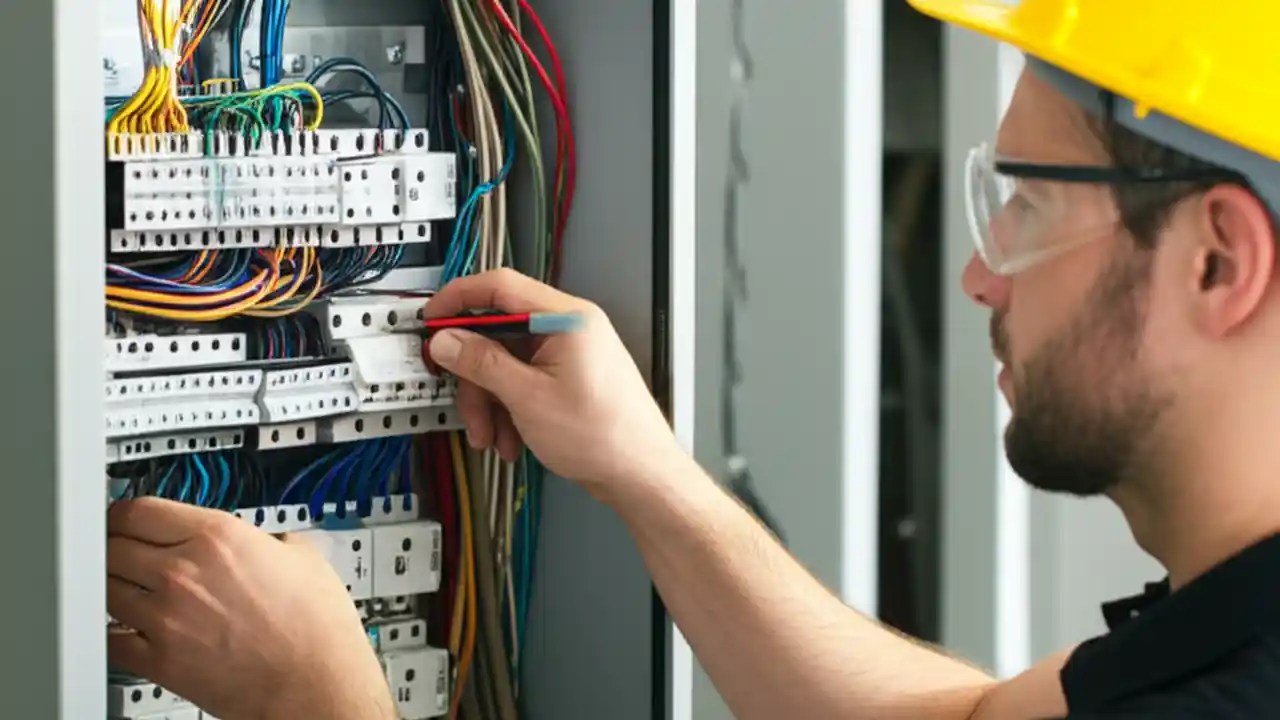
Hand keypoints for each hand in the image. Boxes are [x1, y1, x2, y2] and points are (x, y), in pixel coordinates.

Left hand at [107, 498, 394, 719]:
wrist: (315, 682)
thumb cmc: (317, 627)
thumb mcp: (303, 556)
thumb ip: (268, 539)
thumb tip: (262, 541)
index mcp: (218, 537)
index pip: (139, 511)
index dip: (125, 513)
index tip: (126, 519)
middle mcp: (183, 573)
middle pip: (113, 545)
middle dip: (114, 545)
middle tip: (121, 549)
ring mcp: (165, 618)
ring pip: (104, 588)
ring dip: (111, 585)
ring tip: (124, 587)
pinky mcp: (158, 661)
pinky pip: (109, 639)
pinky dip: (110, 631)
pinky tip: (123, 628)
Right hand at [424, 268, 683, 497]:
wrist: (640, 475)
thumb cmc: (605, 436)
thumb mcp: (528, 397)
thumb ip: (483, 363)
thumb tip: (448, 340)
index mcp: (567, 318)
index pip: (501, 286)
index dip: (460, 298)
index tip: (433, 319)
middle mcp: (570, 330)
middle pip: (500, 333)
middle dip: (476, 374)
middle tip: (464, 400)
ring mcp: (570, 355)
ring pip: (508, 364)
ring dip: (490, 401)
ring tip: (491, 436)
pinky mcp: (568, 380)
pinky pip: (524, 383)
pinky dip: (509, 410)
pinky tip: (510, 440)